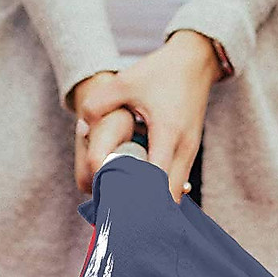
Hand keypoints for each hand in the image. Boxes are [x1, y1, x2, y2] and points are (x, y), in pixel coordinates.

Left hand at [75, 31, 221, 201]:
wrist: (195, 61)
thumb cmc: (160, 71)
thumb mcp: (126, 81)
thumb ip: (99, 103)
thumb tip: (81, 128)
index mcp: (167, 133)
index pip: (156, 181)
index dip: (138, 199)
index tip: (118, 208)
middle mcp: (183, 149)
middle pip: (169, 198)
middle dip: (147, 210)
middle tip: (120, 216)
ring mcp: (190, 153)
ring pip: (175, 194)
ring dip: (154, 203)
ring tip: (128, 209)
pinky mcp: (190, 153)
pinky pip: (177, 183)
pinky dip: (161, 192)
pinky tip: (141, 195)